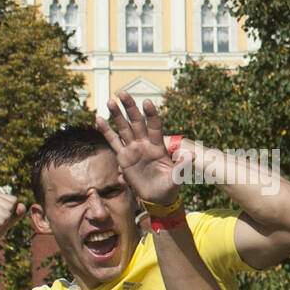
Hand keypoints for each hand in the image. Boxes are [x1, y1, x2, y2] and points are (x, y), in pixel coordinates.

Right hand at [96, 91, 182, 207]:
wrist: (158, 197)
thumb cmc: (169, 186)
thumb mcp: (177, 178)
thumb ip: (182, 166)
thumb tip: (191, 154)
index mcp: (158, 146)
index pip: (154, 126)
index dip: (151, 114)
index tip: (146, 102)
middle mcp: (145, 143)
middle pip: (137, 122)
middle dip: (130, 107)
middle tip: (122, 92)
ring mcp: (133, 149)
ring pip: (124, 128)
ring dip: (117, 115)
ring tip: (111, 101)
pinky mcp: (123, 157)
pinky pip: (114, 142)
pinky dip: (106, 131)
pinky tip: (98, 119)